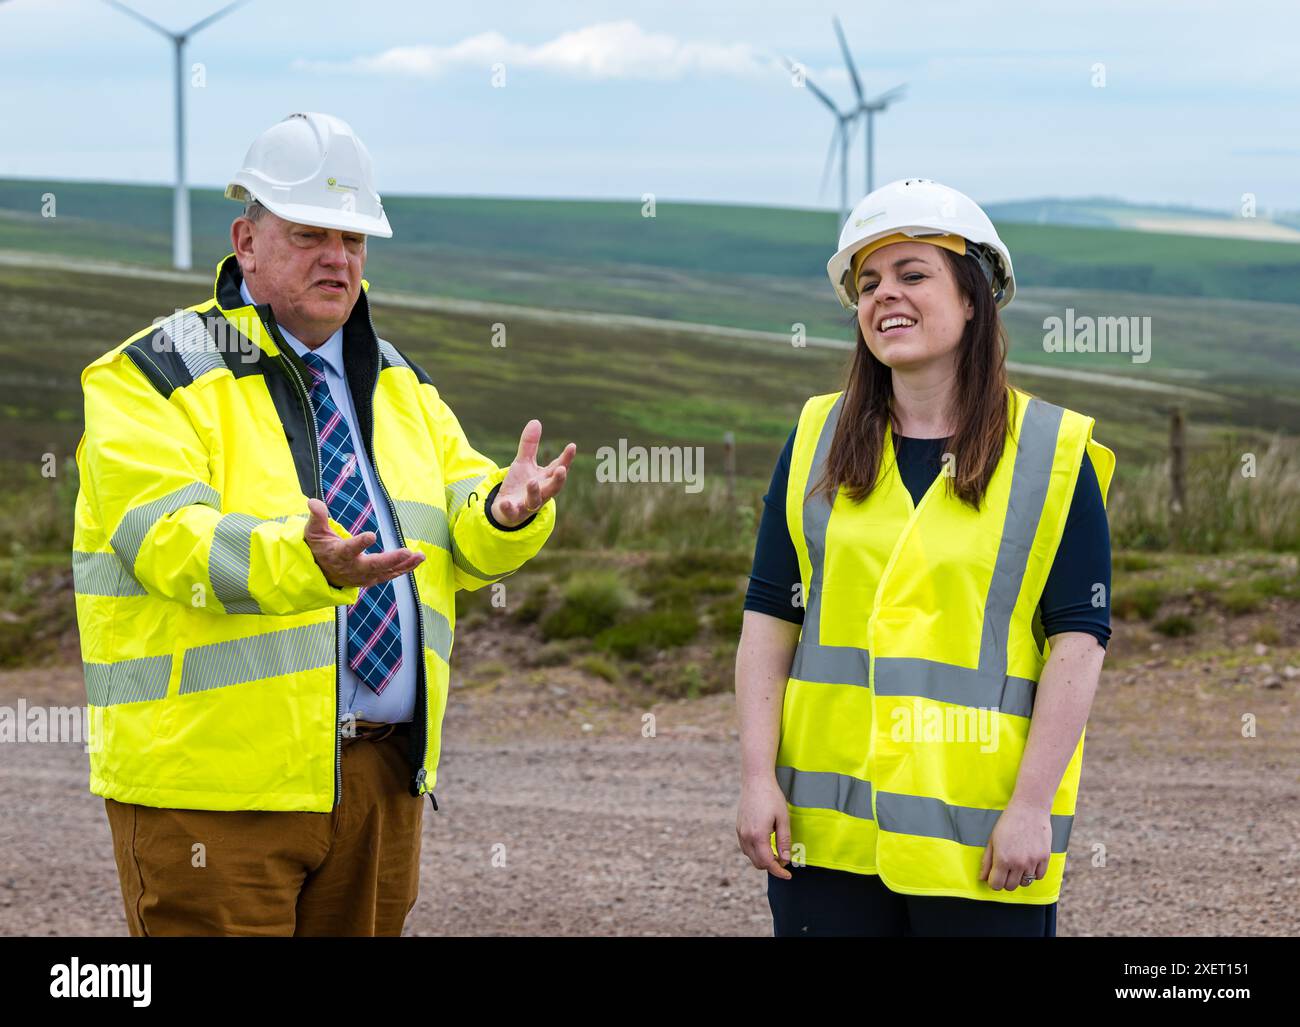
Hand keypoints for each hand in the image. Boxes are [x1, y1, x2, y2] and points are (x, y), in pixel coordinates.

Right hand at [304, 497, 424, 587]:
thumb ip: (317, 517)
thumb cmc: (319, 548)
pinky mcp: (372, 578)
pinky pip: (390, 574)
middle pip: (373, 564)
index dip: (359, 543)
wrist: (321, 575)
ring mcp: (364, 575)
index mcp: (339, 554)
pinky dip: (404, 569)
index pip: (349, 549)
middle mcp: (353, 567)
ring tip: (419, 556)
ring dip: (404, 564)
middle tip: (406, 551)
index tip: (371, 535)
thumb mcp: (313, 532)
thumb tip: (312, 501)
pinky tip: (417, 560)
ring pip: (386, 571)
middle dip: (391, 559)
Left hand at [491, 419, 575, 526]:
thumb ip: (530, 445)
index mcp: (545, 479)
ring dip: (534, 491)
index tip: (572, 446)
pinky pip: (512, 512)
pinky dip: (509, 508)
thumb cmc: (520, 484)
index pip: (558, 467)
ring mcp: (528, 504)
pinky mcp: (513, 513)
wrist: (506, 509)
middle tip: (562, 470)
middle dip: (558, 480)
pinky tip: (505, 502)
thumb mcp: (523, 462)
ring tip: (532, 482)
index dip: (566, 458)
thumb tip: (536, 421)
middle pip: (553, 488)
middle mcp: (541, 492)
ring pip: (534, 500)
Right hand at [736, 775, 794, 879]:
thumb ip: (784, 841)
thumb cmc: (772, 797)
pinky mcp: (738, 828)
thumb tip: (786, 860)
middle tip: (785, 860)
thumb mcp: (783, 819)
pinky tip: (765, 844)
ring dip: (763, 859)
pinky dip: (755, 852)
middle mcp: (746, 836)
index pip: (768, 863)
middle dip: (772, 866)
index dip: (779, 872)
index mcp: (758, 836)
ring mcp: (740, 832)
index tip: (788, 875)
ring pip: (750, 856)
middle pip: (758, 863)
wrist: (755, 780)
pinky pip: (745, 847)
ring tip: (776, 852)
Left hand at [979, 799, 1051, 891]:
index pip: (996, 885)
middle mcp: (1018, 863)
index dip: (993, 882)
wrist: (1029, 809)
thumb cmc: (1008, 823)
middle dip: (1005, 881)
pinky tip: (1029, 863)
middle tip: (1005, 870)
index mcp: (1002, 859)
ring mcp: (1033, 862)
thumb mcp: (992, 840)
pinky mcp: (1045, 858)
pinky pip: (1039, 877)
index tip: (994, 876)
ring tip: (1017, 865)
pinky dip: (1033, 873)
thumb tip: (982, 878)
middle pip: (1010, 887)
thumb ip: (987, 861)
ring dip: (1019, 878)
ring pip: (1025, 883)